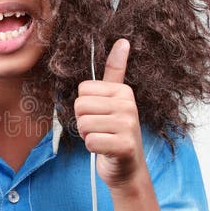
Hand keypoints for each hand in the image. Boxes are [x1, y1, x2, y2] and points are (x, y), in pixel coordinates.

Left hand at [74, 39, 145, 188]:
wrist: (127, 169)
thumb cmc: (115, 133)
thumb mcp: (114, 101)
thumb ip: (115, 72)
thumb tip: (123, 41)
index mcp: (124, 91)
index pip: (82, 90)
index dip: (84, 107)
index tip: (100, 116)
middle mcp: (129, 105)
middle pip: (80, 106)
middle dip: (84, 122)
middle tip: (100, 130)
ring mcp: (128, 125)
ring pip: (84, 124)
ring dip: (88, 136)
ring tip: (103, 139)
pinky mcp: (124, 145)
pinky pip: (90, 141)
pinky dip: (93, 149)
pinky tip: (105, 150)